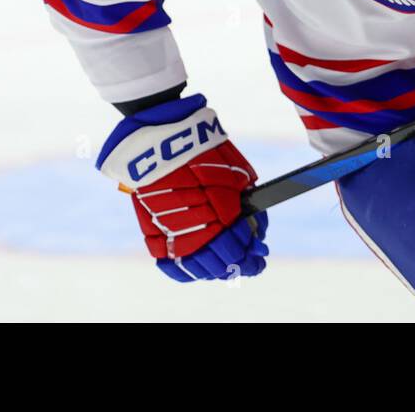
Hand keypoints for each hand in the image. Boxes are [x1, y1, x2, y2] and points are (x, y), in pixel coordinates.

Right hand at [97, 94, 267, 281]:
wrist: (161, 142)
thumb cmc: (205, 153)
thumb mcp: (238, 176)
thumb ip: (248, 208)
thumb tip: (256, 232)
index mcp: (223, 215)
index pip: (241, 249)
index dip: (254, 257)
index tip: (260, 257)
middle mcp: (199, 230)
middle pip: (223, 263)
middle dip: (241, 265)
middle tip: (250, 264)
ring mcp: (174, 236)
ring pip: (199, 269)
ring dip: (216, 271)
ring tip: (226, 268)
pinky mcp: (154, 235)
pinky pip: (172, 266)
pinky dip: (187, 272)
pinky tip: (199, 270)